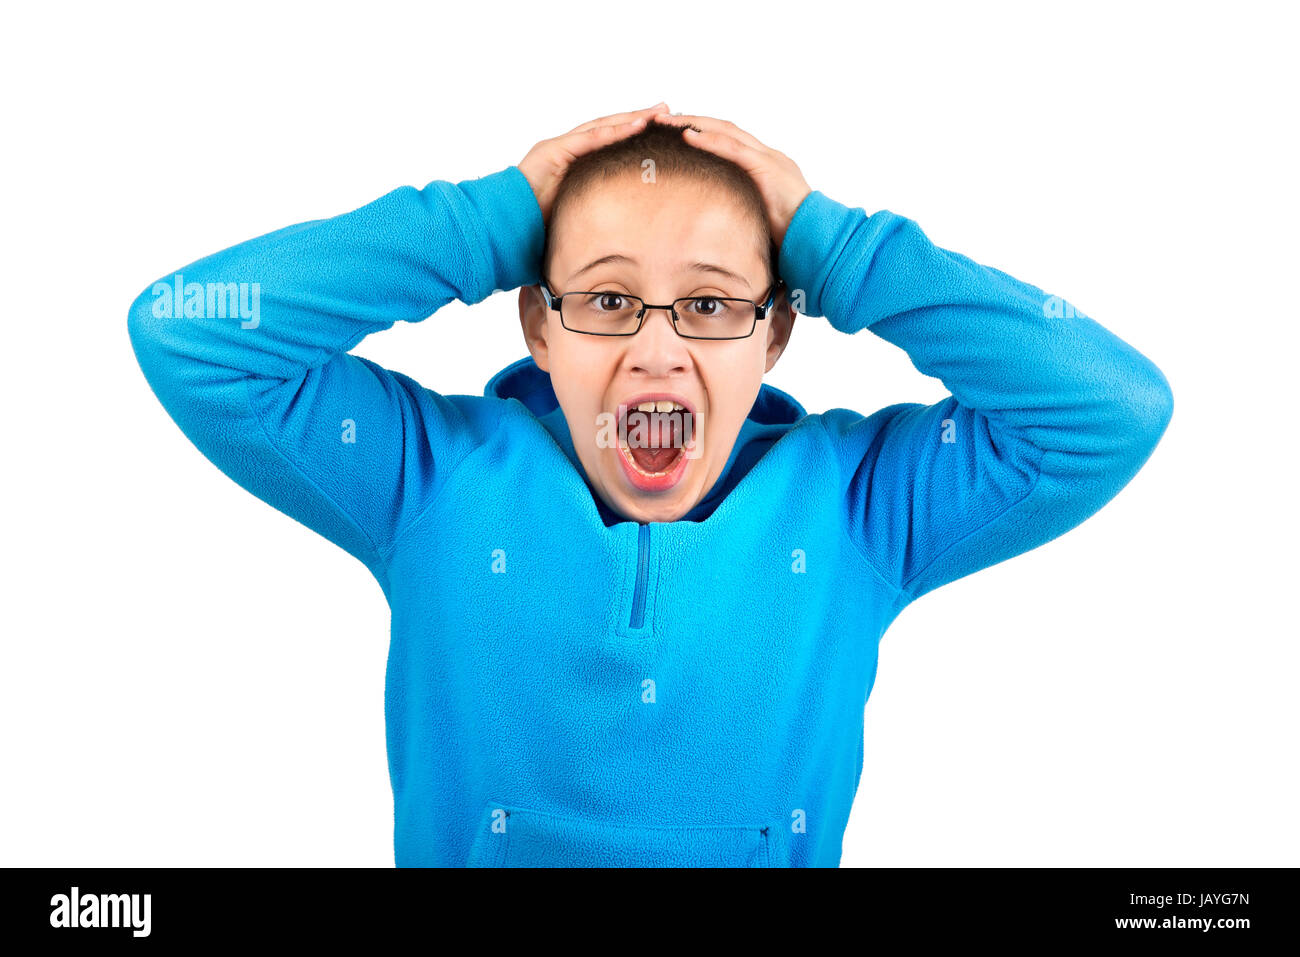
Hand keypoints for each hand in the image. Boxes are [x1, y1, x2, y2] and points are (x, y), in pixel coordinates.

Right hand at [518, 102, 670, 225]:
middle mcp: (567, 148)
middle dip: (638, 118)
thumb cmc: (533, 222)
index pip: (606, 141)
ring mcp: (560, 147)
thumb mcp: (572, 213)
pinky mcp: (554, 151)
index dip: (631, 133)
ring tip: (657, 114)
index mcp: (571, 161)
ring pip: (602, 126)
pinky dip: (613, 132)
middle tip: (666, 110)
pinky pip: (588, 139)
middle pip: (608, 127)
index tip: (657, 128)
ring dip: (631, 119)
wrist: (504, 220)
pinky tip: (635, 126)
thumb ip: (590, 208)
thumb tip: (615, 224)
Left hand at [650, 112, 811, 248]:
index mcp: (765, 164)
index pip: (729, 140)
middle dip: (693, 121)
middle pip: (724, 129)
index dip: (703, 132)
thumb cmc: (790, 233)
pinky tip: (688, 135)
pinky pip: (733, 148)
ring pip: (725, 131)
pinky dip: (709, 140)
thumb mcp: (759, 216)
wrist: (815, 235)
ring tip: (667, 121)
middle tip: (663, 118)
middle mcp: (766, 155)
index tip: (676, 130)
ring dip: (694, 124)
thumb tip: (720, 218)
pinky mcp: (766, 167)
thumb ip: (743, 207)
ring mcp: (767, 158)